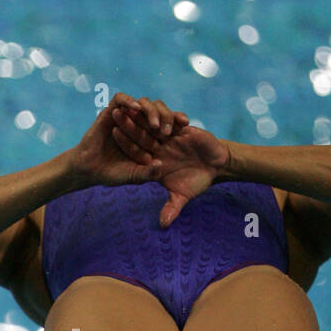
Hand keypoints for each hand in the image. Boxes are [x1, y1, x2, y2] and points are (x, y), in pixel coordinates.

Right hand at [71, 93, 185, 186]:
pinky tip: (135, 108)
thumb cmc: (113, 174)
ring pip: (143, 103)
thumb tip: (161, 166)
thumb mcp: (135, 175)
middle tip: (172, 127)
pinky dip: (129, 100)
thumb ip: (148, 173)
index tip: (188, 126)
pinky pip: (121, 98)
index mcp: (149, 135)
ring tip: (154, 125)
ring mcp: (126, 116)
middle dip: (168, 115)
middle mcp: (140, 123)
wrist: (90, 170)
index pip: (167, 123)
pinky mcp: (110, 111)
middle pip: (159, 110)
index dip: (178, 121)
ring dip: (151, 111)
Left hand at [112, 107, 228, 225]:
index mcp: (154, 161)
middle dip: (129, 124)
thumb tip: (163, 225)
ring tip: (133, 106)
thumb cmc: (199, 181)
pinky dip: (166, 114)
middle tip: (115, 114)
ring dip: (144, 115)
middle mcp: (159, 147)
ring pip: (154, 123)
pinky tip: (154, 105)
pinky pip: (172, 118)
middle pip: (141, 134)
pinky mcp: (182, 127)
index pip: (136, 151)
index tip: (114, 134)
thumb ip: (172, 208)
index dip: (126, 142)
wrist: (216, 166)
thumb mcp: (183, 196)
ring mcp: (170, 136)